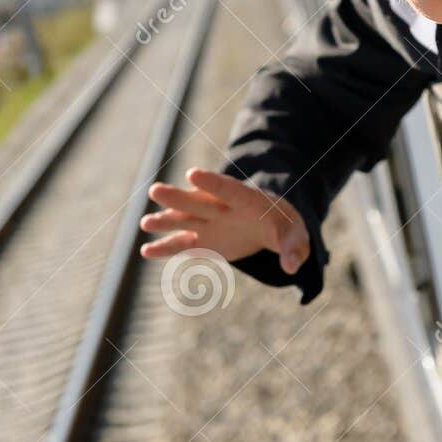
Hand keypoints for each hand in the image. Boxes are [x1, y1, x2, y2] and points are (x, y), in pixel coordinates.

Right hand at [140, 167, 310, 275]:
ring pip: (184, 219)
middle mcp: (222, 208)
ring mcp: (209, 223)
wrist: (269, 227)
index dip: (211, 183)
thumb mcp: (296, 236)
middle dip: (178, 197)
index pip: (228, 189)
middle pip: (198, 201)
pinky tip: (146, 251)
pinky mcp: (202, 240)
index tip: (192, 174)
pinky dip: (164, 248)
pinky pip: (181, 244)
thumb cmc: (284, 227)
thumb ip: (294, 248)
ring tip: (145, 223)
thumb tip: (291, 267)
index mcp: (247, 200)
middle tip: (155, 190)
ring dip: (165, 221)